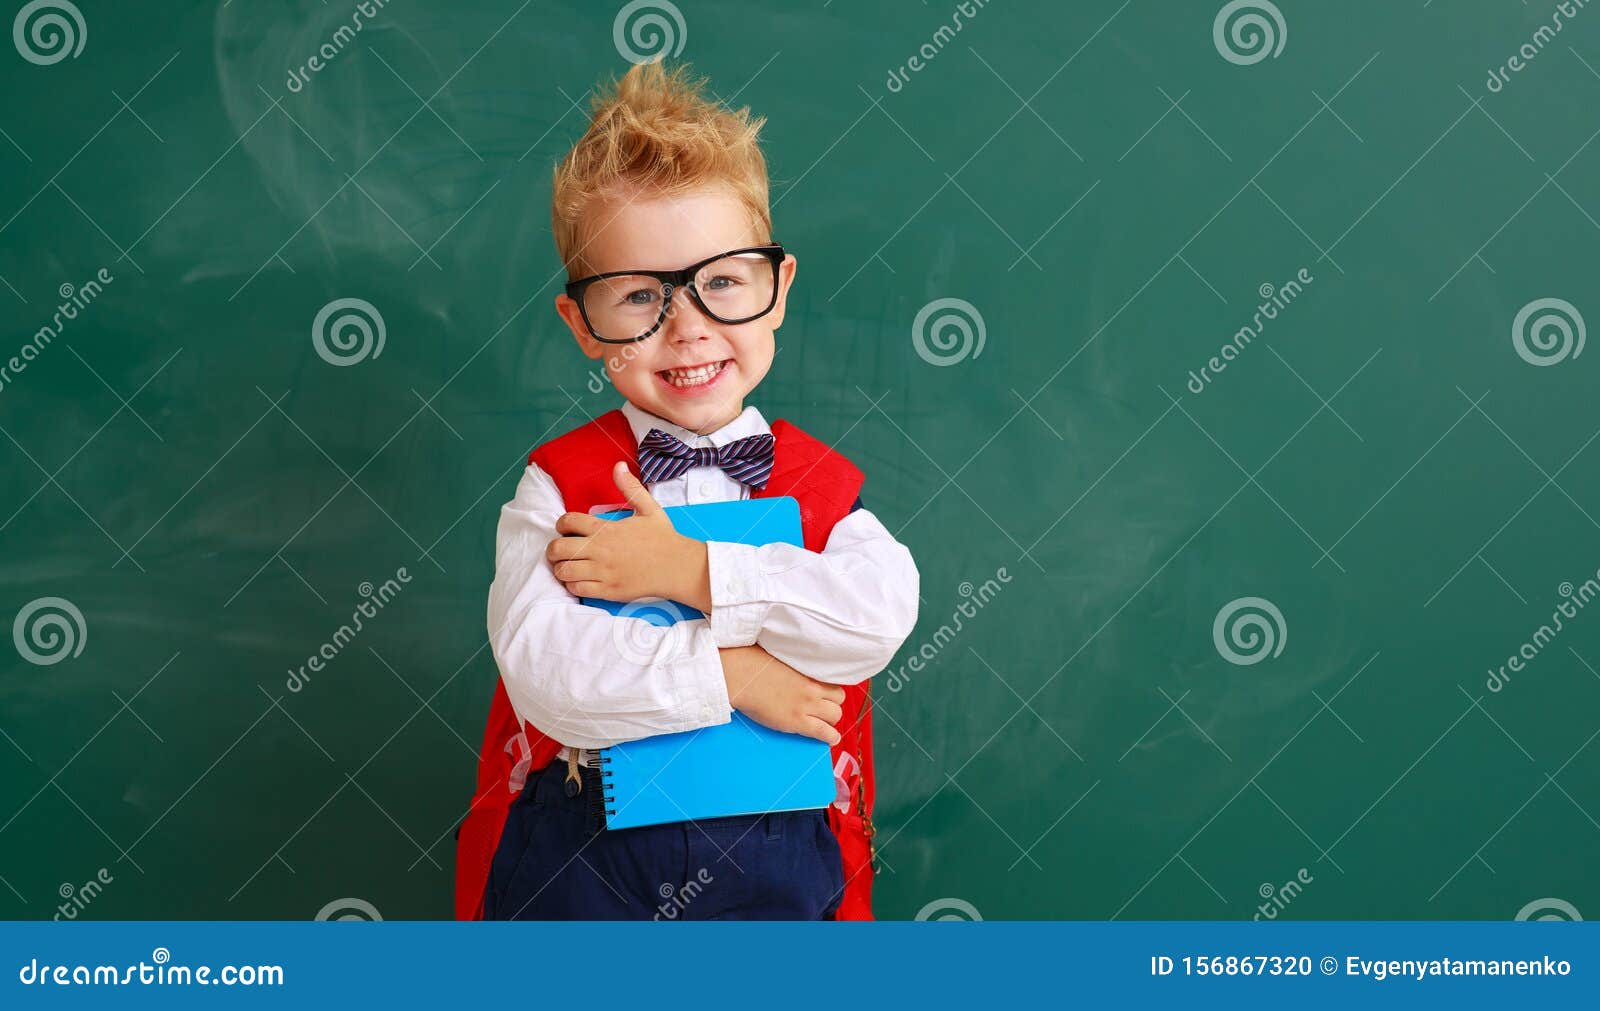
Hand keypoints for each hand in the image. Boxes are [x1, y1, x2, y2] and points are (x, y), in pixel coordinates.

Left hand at [546, 461, 710, 607]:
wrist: (677, 566)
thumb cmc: (663, 537)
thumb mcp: (649, 508)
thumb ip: (630, 487)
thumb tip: (619, 465)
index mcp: (606, 529)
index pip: (568, 521)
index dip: (561, 523)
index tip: (565, 528)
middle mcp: (601, 550)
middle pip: (558, 548)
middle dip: (553, 549)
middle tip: (559, 550)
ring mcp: (603, 572)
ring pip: (564, 571)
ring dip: (561, 568)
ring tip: (567, 566)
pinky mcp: (608, 590)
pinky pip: (577, 589)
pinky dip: (572, 585)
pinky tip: (579, 580)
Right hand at [720, 644, 844, 745]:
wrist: (740, 677)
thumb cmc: (751, 662)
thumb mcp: (779, 655)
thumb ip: (793, 662)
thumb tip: (792, 662)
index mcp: (808, 670)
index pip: (833, 681)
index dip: (829, 689)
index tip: (825, 694)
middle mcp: (811, 687)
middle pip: (838, 699)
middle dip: (832, 704)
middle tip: (822, 709)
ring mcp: (806, 705)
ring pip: (835, 715)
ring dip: (830, 719)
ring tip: (824, 723)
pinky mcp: (797, 721)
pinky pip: (823, 732)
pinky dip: (830, 737)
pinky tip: (832, 739)